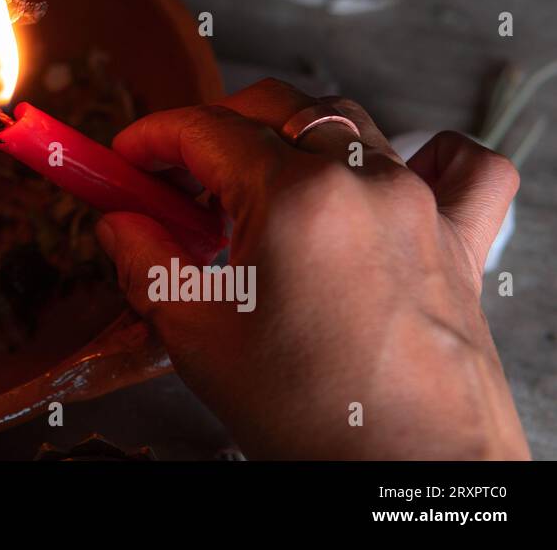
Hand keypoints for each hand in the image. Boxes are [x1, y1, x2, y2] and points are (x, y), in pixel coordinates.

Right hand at [95, 78, 528, 459]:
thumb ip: (148, 263)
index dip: (153, 137)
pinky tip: (394, 179)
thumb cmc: (310, 415)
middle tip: (178, 179)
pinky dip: (426, 157)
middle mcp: (361, 180)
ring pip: (349, 125)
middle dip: (215, 129)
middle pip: (274, 110)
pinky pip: (462, 168)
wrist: (411, 474)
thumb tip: (121, 224)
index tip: (126, 158)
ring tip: (258, 189)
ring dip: (291, 138)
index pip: (206, 130)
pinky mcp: (459, 240)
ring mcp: (418, 204)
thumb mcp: (199, 338)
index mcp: (293, 196)